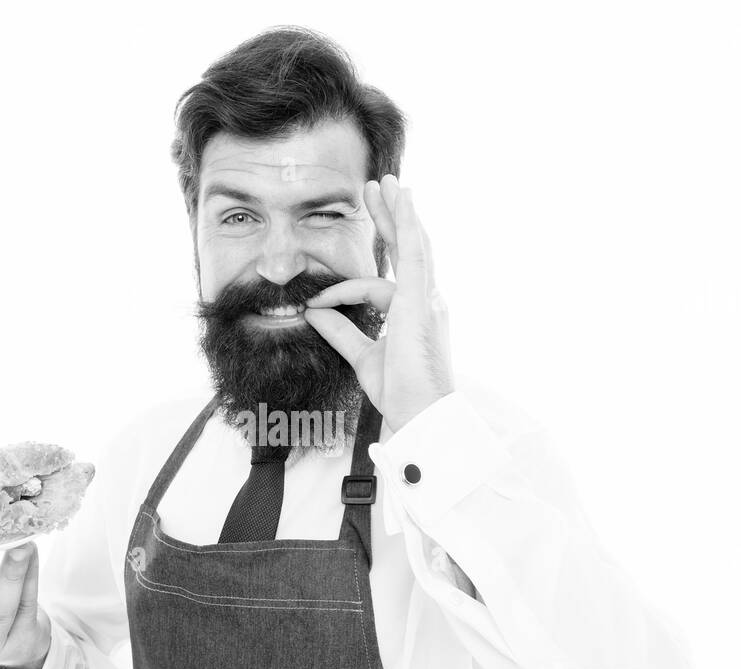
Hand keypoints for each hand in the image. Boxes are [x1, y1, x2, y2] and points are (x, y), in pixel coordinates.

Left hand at [304, 174, 453, 432]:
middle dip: (392, 219)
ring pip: (414, 243)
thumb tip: (314, 311)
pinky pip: (413, 253)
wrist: (420, 413)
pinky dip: (407, 224)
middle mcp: (425, 301)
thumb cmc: (401, 393)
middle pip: (408, 250)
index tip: (314, 299)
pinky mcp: (420, 299)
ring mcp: (426, 298)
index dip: (343, 289)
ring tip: (388, 183)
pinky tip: (402, 200)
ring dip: (399, 210)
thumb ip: (341, 332)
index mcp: (413, 315)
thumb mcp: (363, 357)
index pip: (378, 286)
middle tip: (379, 189)